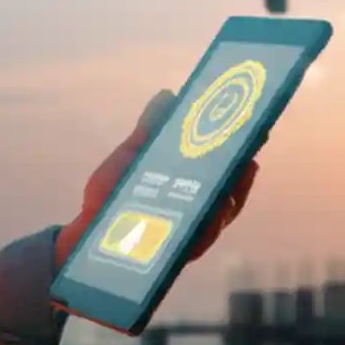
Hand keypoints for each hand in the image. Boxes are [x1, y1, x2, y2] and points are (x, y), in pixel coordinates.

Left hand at [54, 89, 261, 268]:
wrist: (88, 233)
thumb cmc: (111, 195)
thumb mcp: (131, 156)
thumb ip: (150, 129)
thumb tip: (169, 94)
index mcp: (187, 182)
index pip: (221, 164)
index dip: (239, 146)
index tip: (253, 125)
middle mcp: (195, 206)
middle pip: (231, 184)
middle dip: (245, 162)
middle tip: (256, 137)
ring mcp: (192, 230)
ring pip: (225, 208)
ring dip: (237, 187)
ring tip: (245, 164)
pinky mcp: (182, 249)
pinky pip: (207, 234)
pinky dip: (216, 218)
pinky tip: (221, 202)